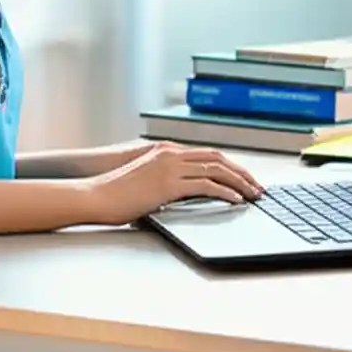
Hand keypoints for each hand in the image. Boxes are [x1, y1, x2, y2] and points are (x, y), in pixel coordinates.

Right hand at [81, 142, 264, 225]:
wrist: (94, 196)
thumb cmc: (115, 193)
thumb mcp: (146, 180)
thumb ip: (167, 180)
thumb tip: (189, 191)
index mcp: (167, 151)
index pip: (208, 155)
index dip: (231, 166)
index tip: (245, 178)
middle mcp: (171, 154)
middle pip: (218, 158)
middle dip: (242, 173)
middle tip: (258, 187)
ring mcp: (170, 167)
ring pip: (217, 170)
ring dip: (240, 182)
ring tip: (253, 194)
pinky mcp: (168, 183)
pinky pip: (205, 185)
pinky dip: (225, 192)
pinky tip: (236, 200)